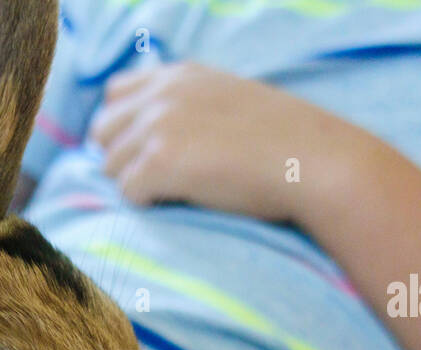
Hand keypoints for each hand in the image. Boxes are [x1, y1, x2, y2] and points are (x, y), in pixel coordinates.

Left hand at [88, 62, 368, 220]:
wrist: (317, 163)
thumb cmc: (285, 144)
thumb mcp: (230, 103)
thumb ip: (190, 107)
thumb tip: (156, 135)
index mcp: (180, 74)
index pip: (115, 94)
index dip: (125, 128)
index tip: (150, 152)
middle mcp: (162, 93)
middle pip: (102, 130)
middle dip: (122, 158)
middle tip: (160, 180)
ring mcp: (158, 125)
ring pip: (110, 165)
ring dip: (136, 184)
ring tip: (178, 192)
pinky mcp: (160, 161)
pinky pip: (127, 192)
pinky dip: (148, 202)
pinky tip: (181, 201)